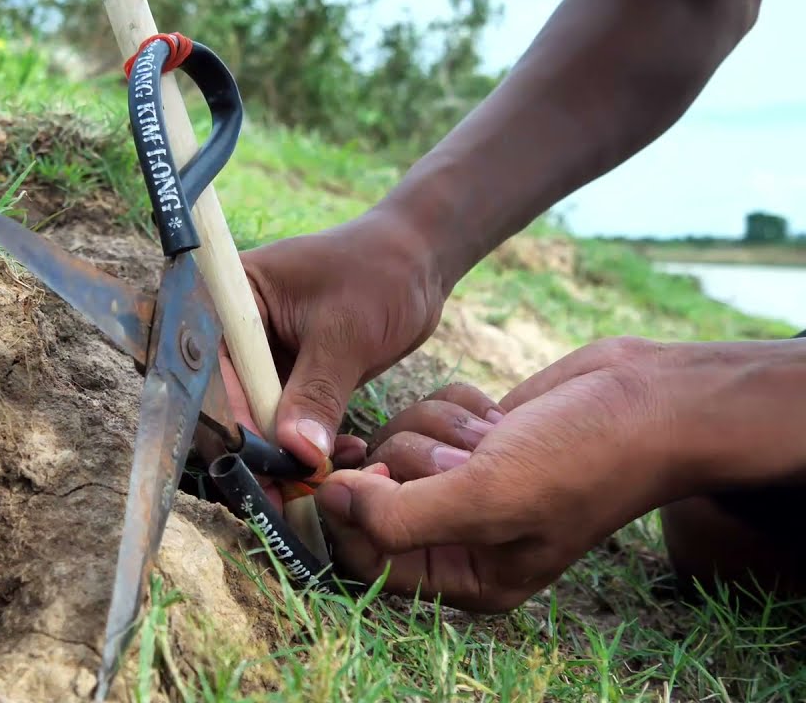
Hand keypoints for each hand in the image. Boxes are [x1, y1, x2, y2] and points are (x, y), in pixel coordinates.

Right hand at [220, 208, 448, 503]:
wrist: (418, 262)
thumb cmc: (380, 272)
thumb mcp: (346, 332)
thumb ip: (318, 392)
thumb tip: (297, 454)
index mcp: (226, 300)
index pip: (210, 373)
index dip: (232, 423)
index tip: (263, 468)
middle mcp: (231, 332)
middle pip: (222, 405)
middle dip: (256, 452)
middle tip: (287, 496)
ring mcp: (258, 360)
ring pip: (254, 423)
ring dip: (284, 457)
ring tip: (323, 480)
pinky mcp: (287, 380)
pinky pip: (285, 425)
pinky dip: (307, 448)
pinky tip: (340, 457)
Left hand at [315, 337, 697, 611]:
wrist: (651, 402)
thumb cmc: (580, 460)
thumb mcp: (487, 500)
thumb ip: (398, 514)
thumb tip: (327, 499)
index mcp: (464, 576)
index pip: (364, 558)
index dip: (350, 512)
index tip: (365, 469)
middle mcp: (459, 535)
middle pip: (371, 492)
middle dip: (413, 458)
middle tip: (468, 455)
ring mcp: (465, 481)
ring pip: (393, 442)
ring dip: (437, 424)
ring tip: (493, 434)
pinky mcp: (471, 435)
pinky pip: (423, 409)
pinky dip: (455, 402)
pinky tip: (499, 414)